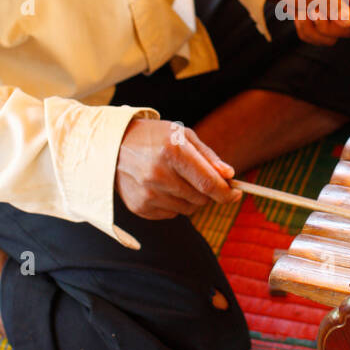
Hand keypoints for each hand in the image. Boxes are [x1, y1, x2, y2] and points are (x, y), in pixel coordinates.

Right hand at [115, 118, 241, 219]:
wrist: (112, 147)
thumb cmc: (154, 138)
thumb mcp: (183, 136)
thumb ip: (209, 157)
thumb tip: (229, 176)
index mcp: (172, 151)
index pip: (208, 183)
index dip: (227, 192)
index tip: (237, 193)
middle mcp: (158, 174)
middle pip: (201, 199)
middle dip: (209, 192)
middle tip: (203, 180)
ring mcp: (147, 193)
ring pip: (188, 209)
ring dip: (192, 198)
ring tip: (177, 180)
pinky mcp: (140, 207)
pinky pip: (172, 214)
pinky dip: (174, 204)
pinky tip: (163, 187)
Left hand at [271, 0, 349, 47]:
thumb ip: (331, 4)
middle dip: (327, 25)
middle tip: (310, 12)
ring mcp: (338, 13)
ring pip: (333, 36)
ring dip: (313, 27)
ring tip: (301, 10)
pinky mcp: (327, 24)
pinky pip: (320, 39)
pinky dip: (307, 30)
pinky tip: (299, 16)